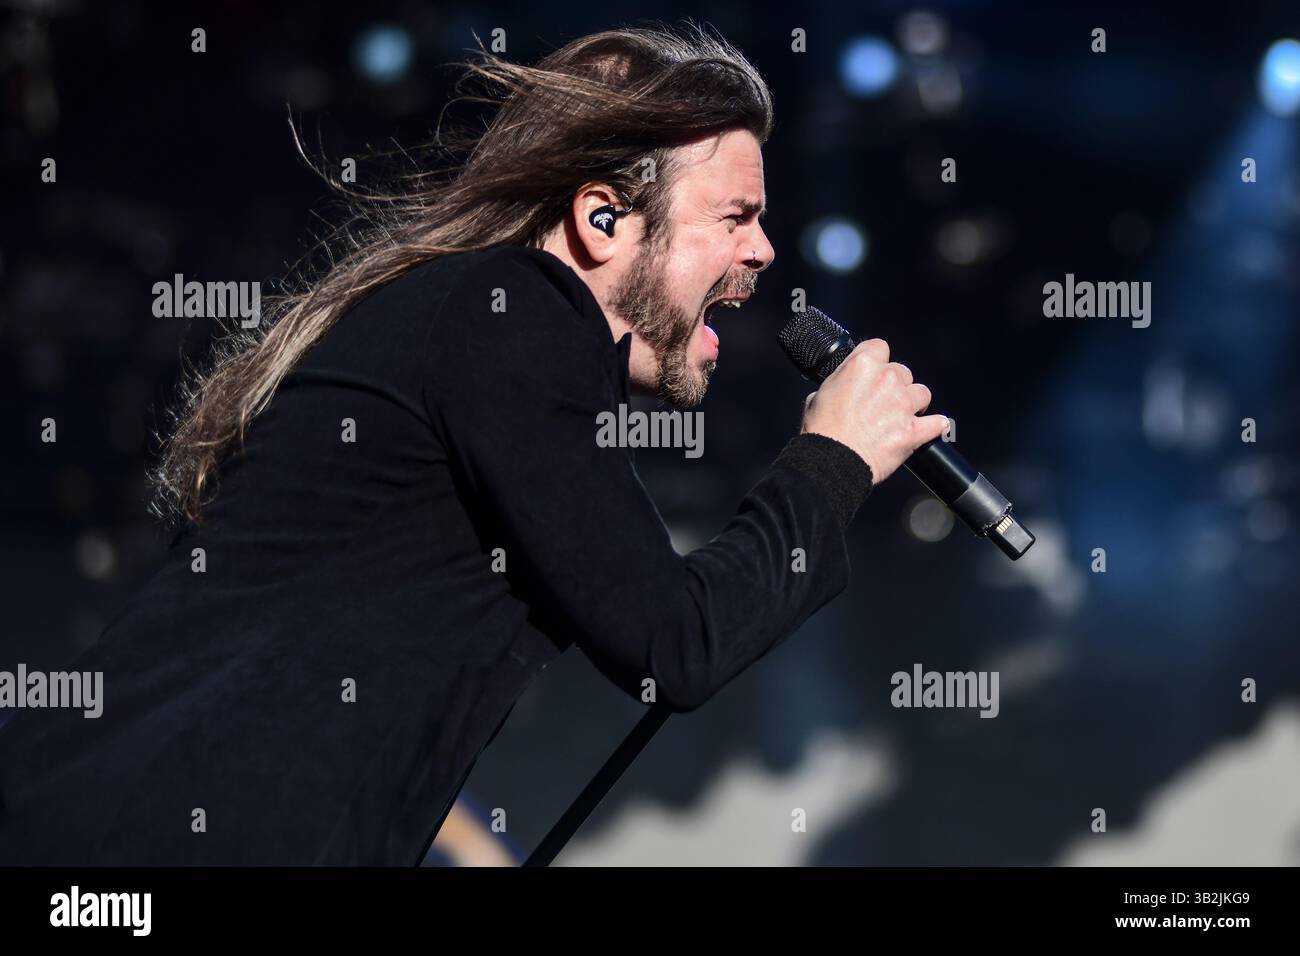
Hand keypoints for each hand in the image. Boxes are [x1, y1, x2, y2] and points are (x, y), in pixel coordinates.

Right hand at [799, 338, 947, 485]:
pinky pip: (937, 423)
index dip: (877, 360)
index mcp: (861, 365)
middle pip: (903, 372)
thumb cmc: (820, 431)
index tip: (873, 373)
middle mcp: (886, 379)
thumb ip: (838, 385)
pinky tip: (930, 428)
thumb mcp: (818, 396)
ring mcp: (903, 404)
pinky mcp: (913, 430)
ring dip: (913, 404)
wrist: (830, 462)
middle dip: (895, 386)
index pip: (880, 347)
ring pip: (922, 394)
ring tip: (901, 417)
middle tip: (882, 402)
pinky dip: (934, 427)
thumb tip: (841, 387)